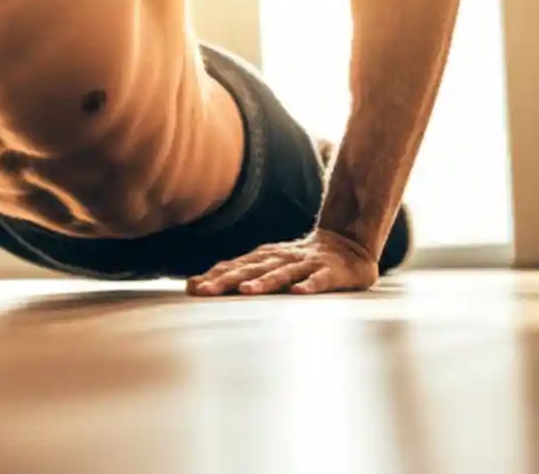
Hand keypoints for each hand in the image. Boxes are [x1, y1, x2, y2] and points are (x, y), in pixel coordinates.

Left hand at [186, 230, 378, 296]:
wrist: (346, 245)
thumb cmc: (297, 261)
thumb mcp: (265, 265)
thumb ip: (234, 274)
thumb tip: (192, 285)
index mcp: (263, 258)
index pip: (234, 267)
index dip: (213, 277)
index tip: (193, 289)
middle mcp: (280, 259)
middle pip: (250, 270)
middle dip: (227, 281)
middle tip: (206, 292)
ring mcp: (305, 264)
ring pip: (281, 274)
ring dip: (264, 282)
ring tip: (247, 290)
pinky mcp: (329, 272)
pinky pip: (318, 280)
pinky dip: (308, 285)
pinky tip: (299, 292)